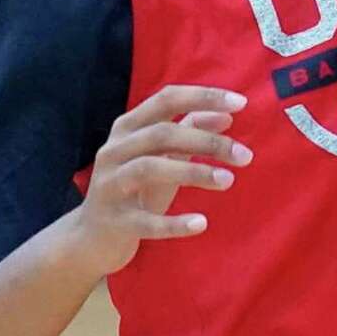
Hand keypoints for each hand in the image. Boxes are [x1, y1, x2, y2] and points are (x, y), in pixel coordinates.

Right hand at [73, 83, 251, 276]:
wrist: (91, 238)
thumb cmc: (134, 190)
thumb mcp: (162, 158)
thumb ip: (190, 134)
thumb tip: (226, 116)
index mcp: (127, 127)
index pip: (166, 99)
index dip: (204, 97)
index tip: (241, 103)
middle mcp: (114, 150)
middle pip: (162, 133)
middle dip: (208, 141)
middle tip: (244, 156)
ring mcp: (110, 185)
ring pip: (151, 168)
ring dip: (194, 172)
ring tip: (228, 180)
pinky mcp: (114, 222)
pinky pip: (146, 221)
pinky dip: (175, 223)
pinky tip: (201, 223)